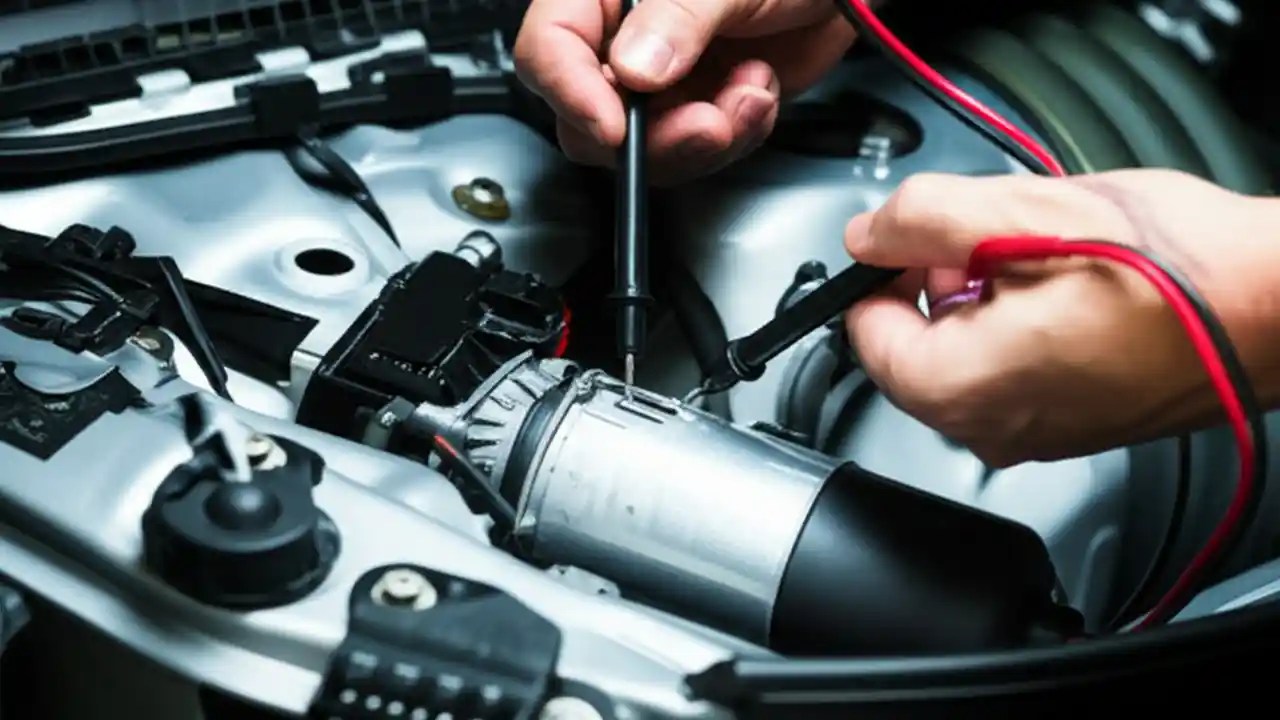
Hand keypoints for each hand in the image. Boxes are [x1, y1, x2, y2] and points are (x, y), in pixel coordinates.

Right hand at [513, 0, 855, 182]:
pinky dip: (737, 134)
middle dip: (656, 134)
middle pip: (594, 115)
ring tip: (750, 91)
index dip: (570, 92)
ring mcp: (664, 76)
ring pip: (649, 146)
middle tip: (707, 122)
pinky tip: (759, 91)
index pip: (549, 47)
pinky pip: (699, 151)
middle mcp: (625, 37)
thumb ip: (677, 17)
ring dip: (707, 136)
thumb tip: (633, 67)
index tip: (614, 127)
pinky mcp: (703, 104)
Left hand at [843, 169, 1279, 466]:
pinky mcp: (1073, 426)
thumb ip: (917, 220)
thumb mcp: (1019, 211)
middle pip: (913, 349)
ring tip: (1050, 264)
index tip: (921, 240)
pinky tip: (1075, 293)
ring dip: (987, 302)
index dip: (888, 271)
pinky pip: (1014, 373)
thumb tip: (869, 235)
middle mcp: (991, 430)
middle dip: (941, 286)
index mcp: (959, 390)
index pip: (865, 332)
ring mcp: (1035, 436)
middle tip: (999, 244)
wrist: (1277, 304)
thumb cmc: (1174, 270)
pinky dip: (1025, 327)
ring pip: (965, 358)